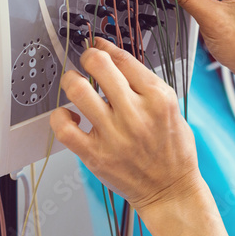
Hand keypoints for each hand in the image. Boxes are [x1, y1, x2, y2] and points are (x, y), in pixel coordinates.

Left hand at [49, 38, 201, 215]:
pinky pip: (63, 127)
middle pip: (98, 65)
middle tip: (86, 62)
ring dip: (71, 81)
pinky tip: (70, 116)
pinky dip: (60, 116)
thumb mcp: (172, 109)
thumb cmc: (174, 152)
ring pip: (76, 90)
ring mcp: (114, 134)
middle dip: (88, 57)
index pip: (122, 58)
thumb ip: (146, 85)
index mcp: (158, 97)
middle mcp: (136, 113)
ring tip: (75, 85)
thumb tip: (117, 61)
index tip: (98, 46)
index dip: (105, 46)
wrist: (171, 190)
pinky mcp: (95, 155)